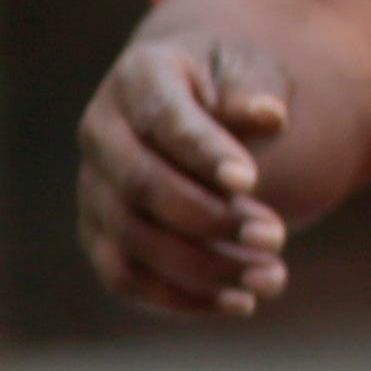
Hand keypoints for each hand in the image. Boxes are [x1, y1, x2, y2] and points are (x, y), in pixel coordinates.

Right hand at [77, 30, 294, 316]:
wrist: (200, 98)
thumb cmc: (230, 80)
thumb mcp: (250, 67)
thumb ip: (254, 92)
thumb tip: (270, 116)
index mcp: (140, 78)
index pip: (166, 121)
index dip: (204, 153)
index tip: (250, 180)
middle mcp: (103, 134)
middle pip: (142, 186)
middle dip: (210, 218)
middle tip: (275, 237)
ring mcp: (95, 188)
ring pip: (133, 241)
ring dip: (203, 267)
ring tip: (271, 277)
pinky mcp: (101, 235)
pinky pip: (126, 277)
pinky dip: (180, 297)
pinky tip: (240, 303)